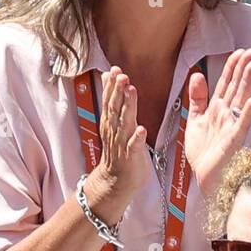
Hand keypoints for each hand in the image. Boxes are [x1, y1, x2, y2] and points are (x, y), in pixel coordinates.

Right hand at [85, 66, 147, 222]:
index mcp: (111, 122)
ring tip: (131, 91)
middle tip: (121, 75)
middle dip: (118, 91)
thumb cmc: (118, 150)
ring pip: (124, 123)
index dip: (111, 86)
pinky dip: (137, 138)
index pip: (109, 101)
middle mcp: (115, 130)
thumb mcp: (112, 122)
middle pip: (115, 108)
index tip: (114, 70)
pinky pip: (134, 146)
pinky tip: (141, 129)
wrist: (115, 181)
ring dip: (128, 107)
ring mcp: (122, 143)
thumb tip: (108, 75)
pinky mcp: (131, 156)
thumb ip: (111, 99)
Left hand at [184, 48, 250, 199]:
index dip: (231, 67)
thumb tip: (197, 74)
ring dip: (248, 83)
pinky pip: (241, 126)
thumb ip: (197, 98)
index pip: (226, 83)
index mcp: (217, 109)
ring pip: (241, 101)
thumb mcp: (195, 120)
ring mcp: (232, 127)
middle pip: (236, 87)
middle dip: (242, 69)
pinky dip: (247, 113)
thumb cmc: (203, 152)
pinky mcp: (233, 142)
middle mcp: (227, 115)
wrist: (204, 177)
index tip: (238, 51)